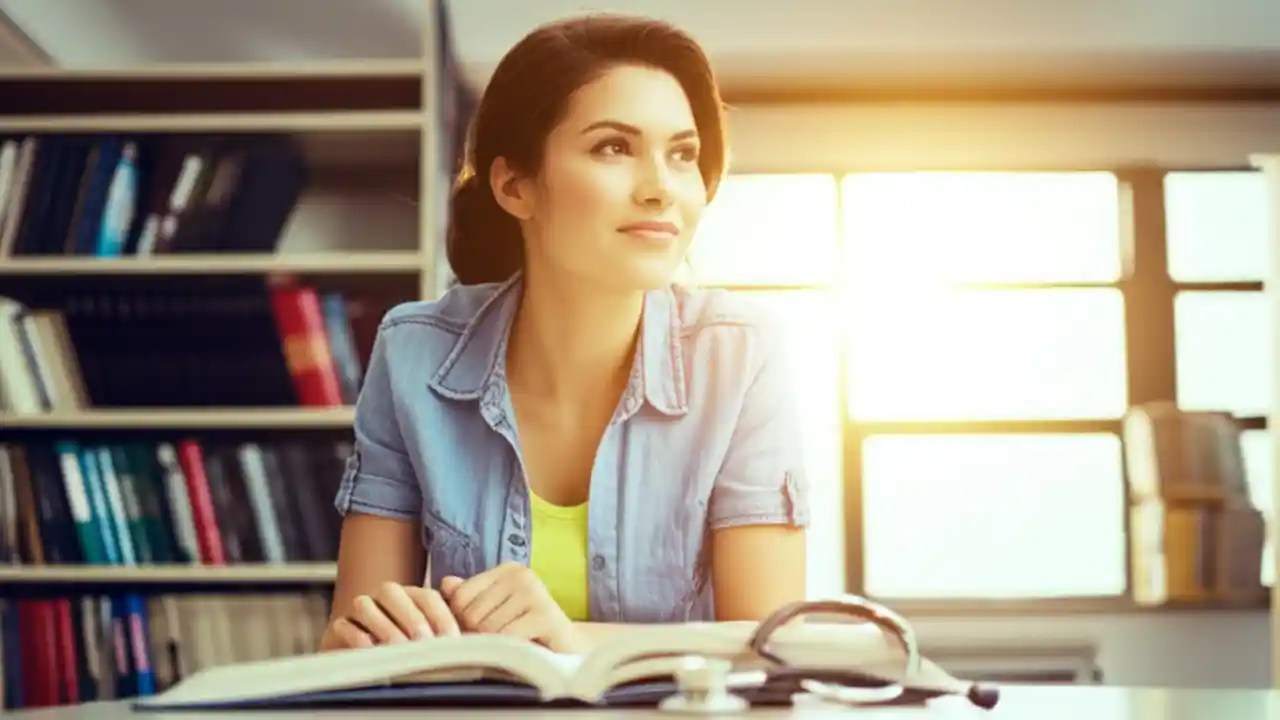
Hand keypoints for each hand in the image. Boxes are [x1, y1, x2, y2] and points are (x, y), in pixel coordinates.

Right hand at [322, 581, 460, 649]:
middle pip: (393, 592)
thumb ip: (450, 622)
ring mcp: (359, 611)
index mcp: (410, 596)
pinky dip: (356, 636)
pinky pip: (343, 625)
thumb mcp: (433, 636)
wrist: (367, 658)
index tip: (451, 639)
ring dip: (384, 626)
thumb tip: (465, 609)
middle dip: (411, 617)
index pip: (427, 596)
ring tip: (399, 648)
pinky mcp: (338, 628)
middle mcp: (383, 598)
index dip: (441, 615)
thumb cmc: (407, 646)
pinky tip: (371, 649)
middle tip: (424, 641)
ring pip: (365, 604)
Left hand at [440, 563, 579, 652]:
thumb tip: (445, 584)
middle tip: (500, 642)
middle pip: (471, 613)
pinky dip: (507, 651)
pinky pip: (506, 637)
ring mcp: (535, 592)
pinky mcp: (544, 615)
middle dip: (479, 635)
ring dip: (495, 646)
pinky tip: (520, 651)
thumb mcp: (495, 612)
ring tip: (511, 646)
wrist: (568, 651)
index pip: (459, 595)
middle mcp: (521, 574)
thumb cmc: (527, 632)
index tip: (482, 630)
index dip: (463, 621)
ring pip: (487, 627)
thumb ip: (470, 598)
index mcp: (507, 570)